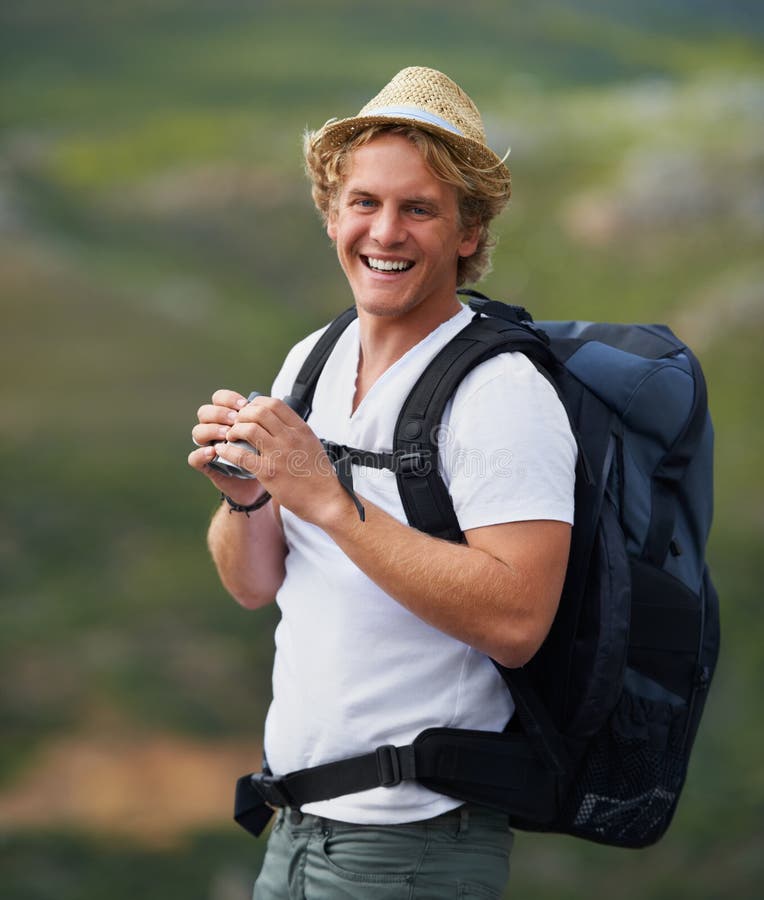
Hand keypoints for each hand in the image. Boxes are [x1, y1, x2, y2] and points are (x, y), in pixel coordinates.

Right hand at [188, 389, 266, 505]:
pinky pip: (194, 458)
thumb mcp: (269, 436)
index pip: (220, 399)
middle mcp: (215, 429)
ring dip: (212, 430)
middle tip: (236, 419)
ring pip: (197, 431)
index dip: (229, 398)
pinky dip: (202, 453)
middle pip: (205, 412)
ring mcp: (209, 446)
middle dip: (221, 413)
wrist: (260, 486)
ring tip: (227, 434)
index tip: (245, 404)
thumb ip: (266, 421)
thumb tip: (272, 404)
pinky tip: (214, 451)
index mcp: (229, 417)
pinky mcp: (207, 466)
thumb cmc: (267, 456)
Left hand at [213, 395, 350, 526]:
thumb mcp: (312, 444)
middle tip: (237, 423)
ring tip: (231, 436)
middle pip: (259, 412)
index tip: (249, 411)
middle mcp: (290, 438)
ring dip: (234, 430)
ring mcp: (279, 454)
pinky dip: (228, 450)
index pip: (274, 404)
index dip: (256, 404)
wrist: (326, 499)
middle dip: (242, 415)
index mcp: (301, 429)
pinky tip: (222, 451)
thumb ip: (295, 432)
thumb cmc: (318, 475)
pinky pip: (241, 456)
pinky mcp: (269, 472)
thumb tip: (279, 422)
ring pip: (249, 428)